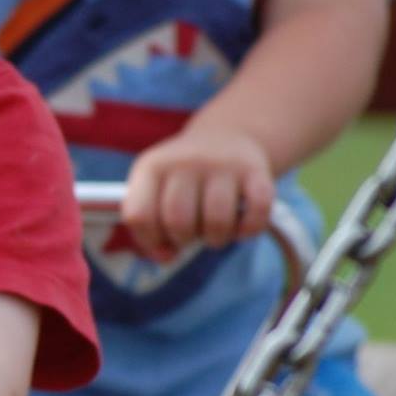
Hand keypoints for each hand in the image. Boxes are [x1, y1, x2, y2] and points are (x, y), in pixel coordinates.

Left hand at [123, 125, 275, 261]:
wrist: (223, 137)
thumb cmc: (183, 178)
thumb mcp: (154, 189)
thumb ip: (149, 227)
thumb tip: (165, 258)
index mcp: (151, 168)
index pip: (139, 215)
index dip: (150, 240)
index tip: (163, 241)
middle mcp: (185, 161)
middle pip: (178, 222)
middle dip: (184, 240)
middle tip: (191, 233)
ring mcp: (222, 164)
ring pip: (217, 221)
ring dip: (216, 239)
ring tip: (214, 232)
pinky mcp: (255, 171)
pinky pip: (256, 213)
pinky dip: (248, 230)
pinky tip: (240, 227)